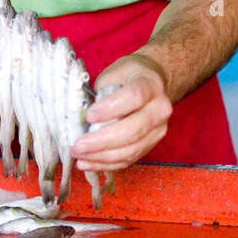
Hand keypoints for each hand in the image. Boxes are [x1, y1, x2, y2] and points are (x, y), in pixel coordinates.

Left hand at [71, 51, 172, 173]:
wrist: (153, 83)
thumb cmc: (129, 76)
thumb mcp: (114, 72)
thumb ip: (100, 92)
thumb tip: (80, 116)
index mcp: (150, 84)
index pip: (134, 97)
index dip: (110, 109)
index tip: (89, 115)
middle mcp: (159, 109)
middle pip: (133, 130)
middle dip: (101, 141)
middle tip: (77, 146)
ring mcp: (158, 130)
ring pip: (131, 149)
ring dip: (102, 157)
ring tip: (80, 157)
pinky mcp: (151, 145)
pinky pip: (130, 159)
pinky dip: (107, 164)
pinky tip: (89, 163)